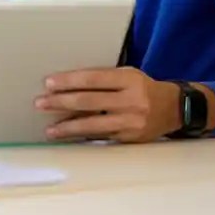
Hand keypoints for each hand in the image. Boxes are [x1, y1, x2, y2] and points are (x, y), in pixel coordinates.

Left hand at [35, 67, 180, 142]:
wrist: (174, 109)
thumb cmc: (143, 88)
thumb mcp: (127, 75)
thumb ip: (102, 80)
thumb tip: (67, 86)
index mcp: (129, 79)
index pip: (92, 79)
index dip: (68, 81)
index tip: (49, 83)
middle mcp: (131, 100)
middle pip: (88, 101)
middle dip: (61, 102)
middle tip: (40, 103)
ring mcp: (131, 121)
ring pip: (92, 124)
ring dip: (67, 127)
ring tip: (49, 129)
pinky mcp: (130, 138)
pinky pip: (101, 137)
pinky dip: (82, 136)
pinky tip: (68, 136)